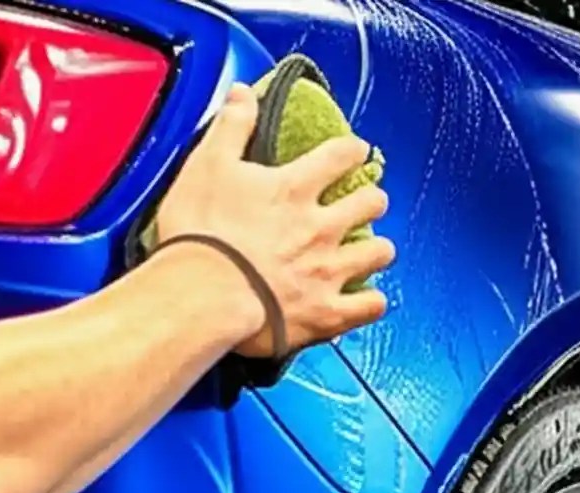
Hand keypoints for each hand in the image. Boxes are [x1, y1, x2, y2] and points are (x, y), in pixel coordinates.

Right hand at [154, 82, 393, 356]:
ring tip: (373, 250)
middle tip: (367, 202)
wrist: (202, 294)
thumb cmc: (201, 233)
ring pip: (378, 253)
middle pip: (371, 204)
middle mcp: (320, 227)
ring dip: (378, 249)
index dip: (353, 150)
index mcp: (294, 189)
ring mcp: (328, 270)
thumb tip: (244, 93)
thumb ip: (231, 127)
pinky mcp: (327, 312)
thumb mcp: (207, 165)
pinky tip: (368, 299)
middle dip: (372, 200)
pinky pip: (368, 306)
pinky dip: (371, 303)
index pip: (340, 155)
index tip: (356, 151)